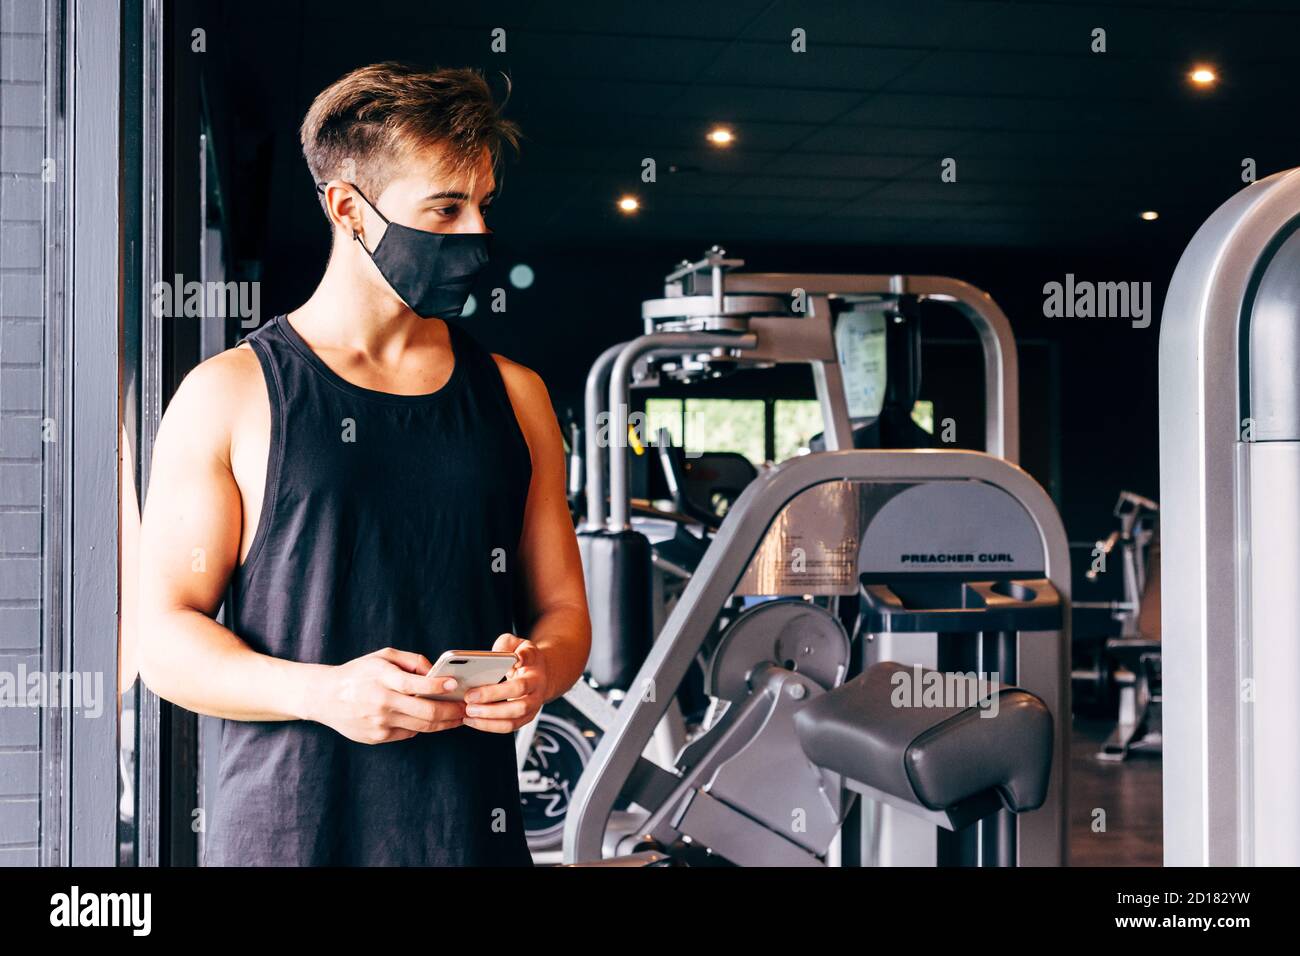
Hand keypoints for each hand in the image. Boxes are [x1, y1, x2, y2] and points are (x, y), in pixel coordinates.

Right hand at [308, 647, 465, 743]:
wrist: (325, 697)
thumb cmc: (359, 673)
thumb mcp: (383, 656)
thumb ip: (411, 661)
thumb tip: (436, 673)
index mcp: (382, 678)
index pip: (416, 685)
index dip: (439, 686)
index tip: (455, 685)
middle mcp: (381, 702)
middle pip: (425, 712)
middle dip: (451, 711)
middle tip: (466, 708)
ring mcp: (379, 723)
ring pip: (421, 727)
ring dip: (444, 723)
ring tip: (458, 717)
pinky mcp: (377, 737)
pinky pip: (408, 733)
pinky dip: (423, 727)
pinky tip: (434, 721)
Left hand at [461, 634, 546, 732]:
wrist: (540, 675)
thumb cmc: (525, 658)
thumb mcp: (519, 644)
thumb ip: (507, 643)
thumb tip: (497, 653)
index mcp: (536, 672)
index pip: (528, 669)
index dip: (519, 666)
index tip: (509, 662)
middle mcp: (537, 692)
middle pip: (519, 702)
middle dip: (493, 700)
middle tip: (470, 697)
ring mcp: (532, 709)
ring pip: (513, 720)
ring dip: (489, 718)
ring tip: (468, 712)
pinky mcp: (524, 719)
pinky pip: (507, 727)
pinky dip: (488, 725)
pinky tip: (472, 720)